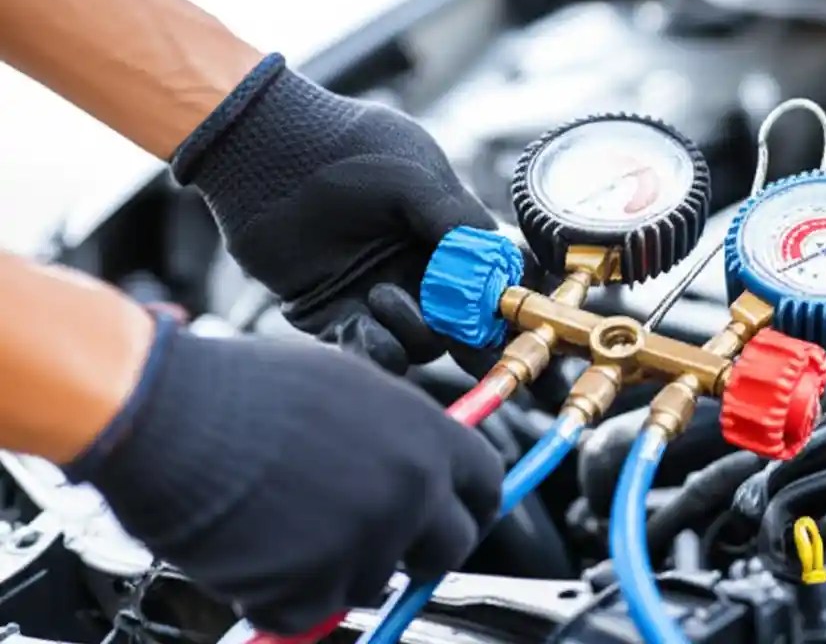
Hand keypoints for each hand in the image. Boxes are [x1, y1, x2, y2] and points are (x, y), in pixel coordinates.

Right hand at [63, 318, 502, 633]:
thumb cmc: (245, 390)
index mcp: (427, 436)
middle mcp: (411, 492)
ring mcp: (367, 542)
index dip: (469, 505)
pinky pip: (312, 609)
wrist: (170, 413)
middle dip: (417, 552)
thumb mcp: (348, 386)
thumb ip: (396, 432)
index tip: (453, 516)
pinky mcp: (313, 586)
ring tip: (283, 517)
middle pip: (448, 548)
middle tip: (374, 540)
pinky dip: (284, 592)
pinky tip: (254, 545)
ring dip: (337, 566)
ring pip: (373, 581)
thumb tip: (419, 463)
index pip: (485, 487)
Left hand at [169, 54, 497, 373]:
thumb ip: (455, 218)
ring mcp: (379, 291)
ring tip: (381, 296)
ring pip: (422, 342)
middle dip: (470, 336)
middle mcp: (417, 266)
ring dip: (414, 332)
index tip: (502, 310)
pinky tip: (367, 328)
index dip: (502, 299)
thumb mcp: (413, 173)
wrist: (263, 150)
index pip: (490, 275)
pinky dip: (378, 350)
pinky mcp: (336, 313)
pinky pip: (371, 350)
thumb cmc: (341, 146)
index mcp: (445, 231)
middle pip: (463, 322)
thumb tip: (496, 261)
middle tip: (464, 338)